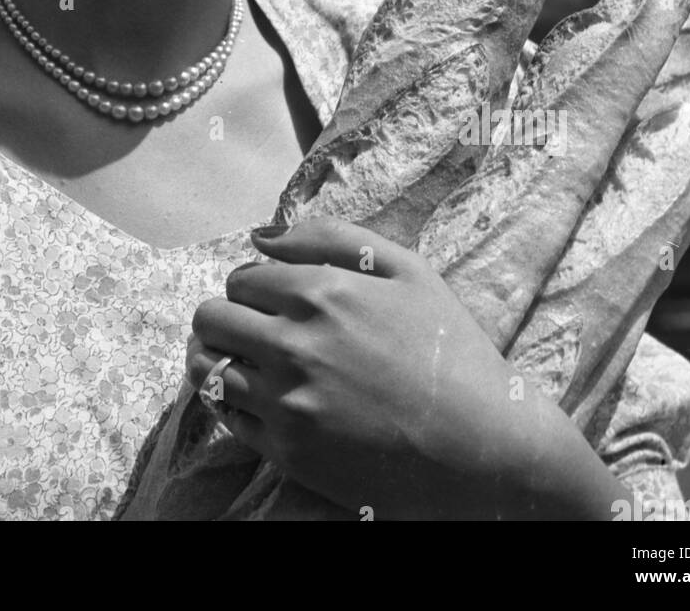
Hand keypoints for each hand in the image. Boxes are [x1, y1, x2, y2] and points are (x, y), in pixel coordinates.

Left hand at [187, 216, 622, 519]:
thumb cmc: (450, 351)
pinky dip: (232, 401)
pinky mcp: (287, 452)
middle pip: (211, 318)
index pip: (241, 278)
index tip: (275, 299)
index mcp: (321, 293)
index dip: (255, 285)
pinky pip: (226, 416)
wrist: (484, 449)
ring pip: (206, 367)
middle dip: (228, 316)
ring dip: (217, 357)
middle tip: (255, 328)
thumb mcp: (407, 270)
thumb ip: (329, 237)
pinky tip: (264, 397)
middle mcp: (294, 345)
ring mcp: (286, 403)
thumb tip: (260, 236)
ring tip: (247, 360)